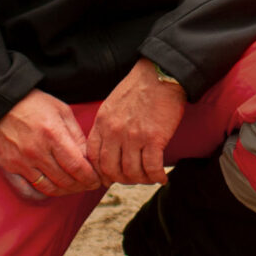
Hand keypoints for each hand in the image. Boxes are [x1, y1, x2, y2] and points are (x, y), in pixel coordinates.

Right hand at [0, 89, 102, 197]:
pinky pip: (28, 191)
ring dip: (65, 191)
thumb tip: (89, 158)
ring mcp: (21, 162)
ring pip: (49, 188)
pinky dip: (42, 195)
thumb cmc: (33, 103)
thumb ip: (76, 134)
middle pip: (65, 180)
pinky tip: (52, 190)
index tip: (97, 179)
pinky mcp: (8, 168)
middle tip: (89, 184)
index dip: (91, 178)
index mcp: (53, 135)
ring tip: (73, 187)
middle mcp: (37, 151)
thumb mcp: (61, 110)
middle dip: (82, 185)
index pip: (78, 167)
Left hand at [87, 58, 186, 186]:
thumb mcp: (111, 105)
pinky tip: (162, 178)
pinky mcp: (154, 138)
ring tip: (149, 178)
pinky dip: (157, 177)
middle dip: (121, 179)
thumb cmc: (138, 88)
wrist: (160, 75)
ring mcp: (133, 136)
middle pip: (110, 170)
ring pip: (131, 172)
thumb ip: (107, 126)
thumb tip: (109, 149)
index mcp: (102, 123)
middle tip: (132, 179)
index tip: (110, 177)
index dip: (100, 172)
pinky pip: (152, 168)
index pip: (93, 158)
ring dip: (141, 180)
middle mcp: (115, 132)